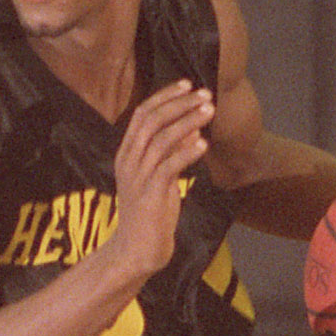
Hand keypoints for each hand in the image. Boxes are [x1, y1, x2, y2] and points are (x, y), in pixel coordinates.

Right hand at [109, 80, 213, 281]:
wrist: (136, 251)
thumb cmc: (150, 215)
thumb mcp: (158, 178)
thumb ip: (169, 153)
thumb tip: (192, 128)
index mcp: (126, 154)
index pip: (142, 114)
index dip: (165, 96)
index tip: (187, 84)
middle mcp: (128, 162)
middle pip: (151, 120)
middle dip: (180, 103)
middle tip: (205, 94)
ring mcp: (137, 178)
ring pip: (161, 139)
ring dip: (187, 122)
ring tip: (209, 111)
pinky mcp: (150, 195)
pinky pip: (168, 166)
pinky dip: (187, 152)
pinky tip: (204, 144)